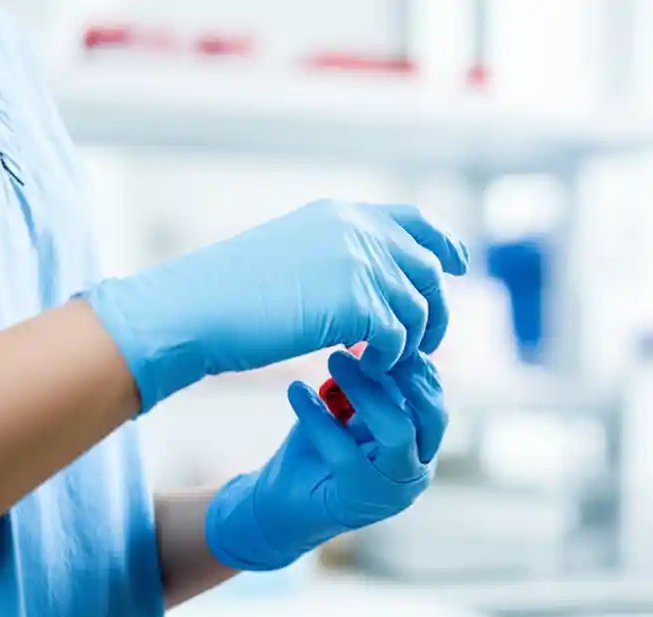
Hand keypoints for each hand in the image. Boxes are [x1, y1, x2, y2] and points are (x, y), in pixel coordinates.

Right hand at [84, 200, 467, 410]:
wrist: (195, 309)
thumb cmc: (227, 294)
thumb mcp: (289, 258)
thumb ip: (336, 260)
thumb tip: (370, 285)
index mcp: (341, 214)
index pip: (414, 221)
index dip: (442, 243)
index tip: (457, 265)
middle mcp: (357, 230)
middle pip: (426, 268)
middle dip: (434, 307)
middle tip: (426, 343)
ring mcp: (360, 262)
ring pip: (416, 308)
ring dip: (408, 341)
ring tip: (385, 363)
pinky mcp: (357, 301)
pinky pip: (397, 339)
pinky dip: (387, 359)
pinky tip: (364, 368)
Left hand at [205, 351, 446, 570]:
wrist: (281, 506)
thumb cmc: (319, 452)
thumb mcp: (352, 412)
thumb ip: (374, 387)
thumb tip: (381, 337)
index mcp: (420, 449)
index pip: (436, 402)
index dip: (418, 367)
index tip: (388, 333)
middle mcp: (415, 472)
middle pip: (431, 415)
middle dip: (403, 374)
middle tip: (366, 344)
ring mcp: (391, 491)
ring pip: (397, 431)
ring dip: (367, 390)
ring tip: (334, 359)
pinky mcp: (356, 501)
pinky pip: (344, 452)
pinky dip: (319, 417)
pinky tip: (296, 390)